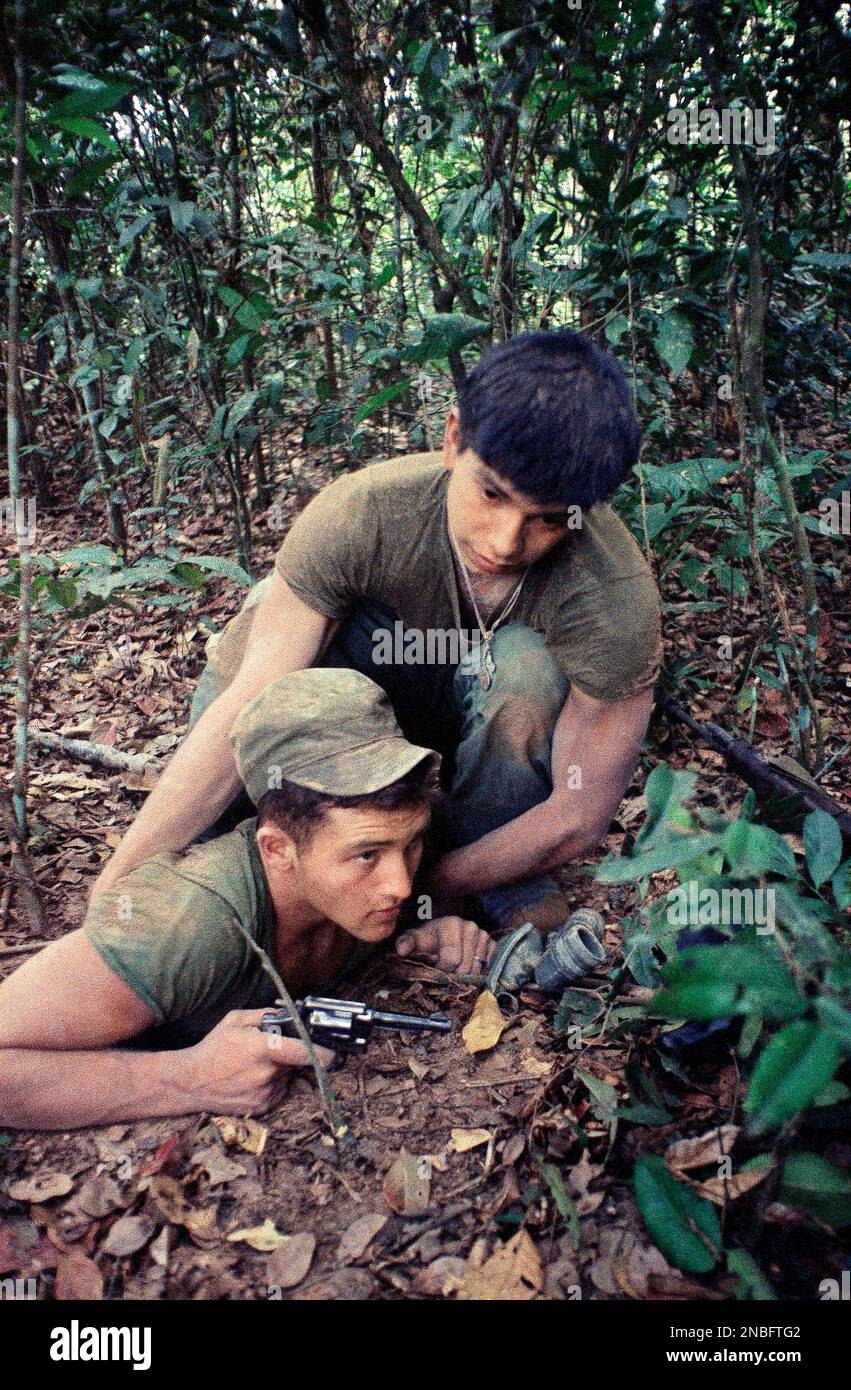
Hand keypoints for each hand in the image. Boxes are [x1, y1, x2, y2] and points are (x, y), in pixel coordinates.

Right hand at [184, 1009, 334, 1116]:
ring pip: (288, 1077)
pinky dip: (273, 1084)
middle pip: (296, 1063)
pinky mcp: (262, 1107)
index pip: (304, 1052)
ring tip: (256, 1065)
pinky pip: (279, 1091)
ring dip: (281, 1070)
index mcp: (263, 1049)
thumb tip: (288, 1016)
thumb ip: (265, 1015)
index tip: (334, 1053)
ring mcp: (265, 1093)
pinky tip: (252, 1078)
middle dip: (291, 1055)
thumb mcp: (236, 1021)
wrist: (191, 1083)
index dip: (323, 1053)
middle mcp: (267, 1074)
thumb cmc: (213, 1049)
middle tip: (271, 1049)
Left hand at [395, 917, 494, 975]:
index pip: (451, 960)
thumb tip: (400, 950)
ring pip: (477, 970)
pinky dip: (479, 971)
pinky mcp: (492, 944)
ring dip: (465, 975)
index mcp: (452, 924)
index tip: (435, 968)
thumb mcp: (415, 938)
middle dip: (453, 974)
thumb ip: (406, 943)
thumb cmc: (428, 937)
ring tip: (455, 968)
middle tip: (445, 971)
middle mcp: (471, 927)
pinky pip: (488, 966)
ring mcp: (483, 935)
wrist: (443, 932)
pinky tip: (467, 967)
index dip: (442, 970)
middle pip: (465, 967)